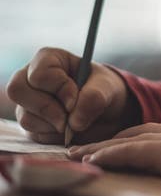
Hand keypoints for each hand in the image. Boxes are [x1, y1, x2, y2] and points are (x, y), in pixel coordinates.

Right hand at [6, 47, 139, 144]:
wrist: (107, 113)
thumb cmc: (104, 91)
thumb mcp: (107, 88)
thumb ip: (95, 97)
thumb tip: (74, 121)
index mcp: (49, 59)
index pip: (39, 73)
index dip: (58, 89)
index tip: (76, 100)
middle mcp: (31, 78)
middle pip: (18, 90)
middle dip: (47, 109)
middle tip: (69, 118)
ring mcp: (27, 102)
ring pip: (24, 116)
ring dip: (52, 125)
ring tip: (74, 123)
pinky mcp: (30, 122)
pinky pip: (32, 134)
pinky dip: (52, 136)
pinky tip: (67, 130)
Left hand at [67, 120, 160, 177]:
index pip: (150, 132)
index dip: (127, 137)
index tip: (110, 141)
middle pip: (130, 134)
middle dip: (105, 140)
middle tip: (81, 147)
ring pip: (122, 142)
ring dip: (96, 147)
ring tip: (73, 154)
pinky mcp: (160, 152)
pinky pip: (127, 153)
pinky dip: (107, 156)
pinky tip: (90, 160)